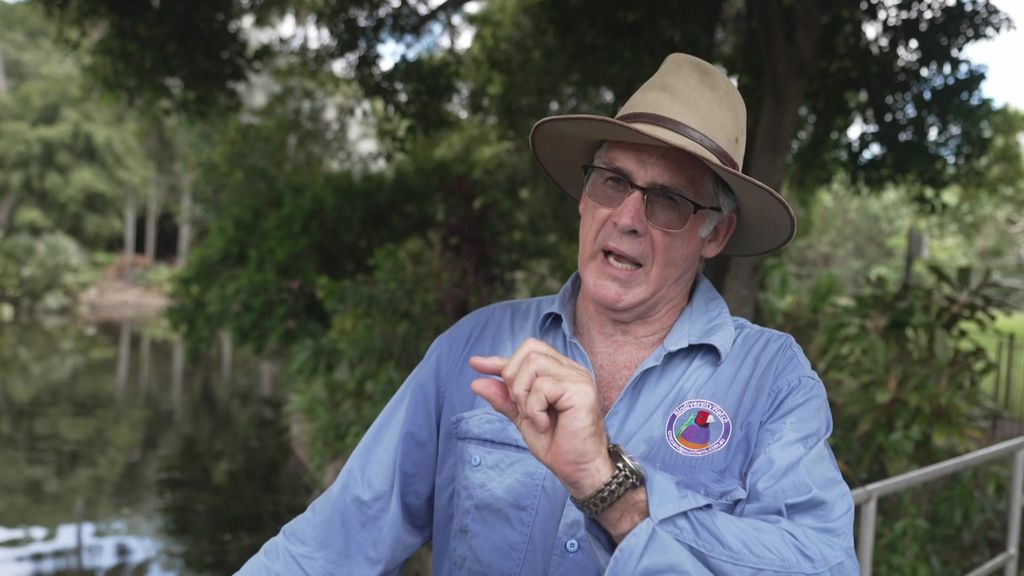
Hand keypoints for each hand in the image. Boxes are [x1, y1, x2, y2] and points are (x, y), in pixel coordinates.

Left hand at [469, 338, 613, 496]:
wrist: (577, 469)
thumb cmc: (557, 444)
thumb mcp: (522, 417)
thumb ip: (504, 398)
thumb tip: (476, 381)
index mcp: (560, 372)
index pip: (528, 351)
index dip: (500, 359)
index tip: (475, 365)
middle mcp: (571, 369)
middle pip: (530, 351)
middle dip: (514, 380)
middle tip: (523, 409)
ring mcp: (577, 378)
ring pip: (534, 364)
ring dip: (523, 394)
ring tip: (535, 417)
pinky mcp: (580, 390)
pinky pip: (543, 386)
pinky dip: (534, 408)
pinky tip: (544, 424)